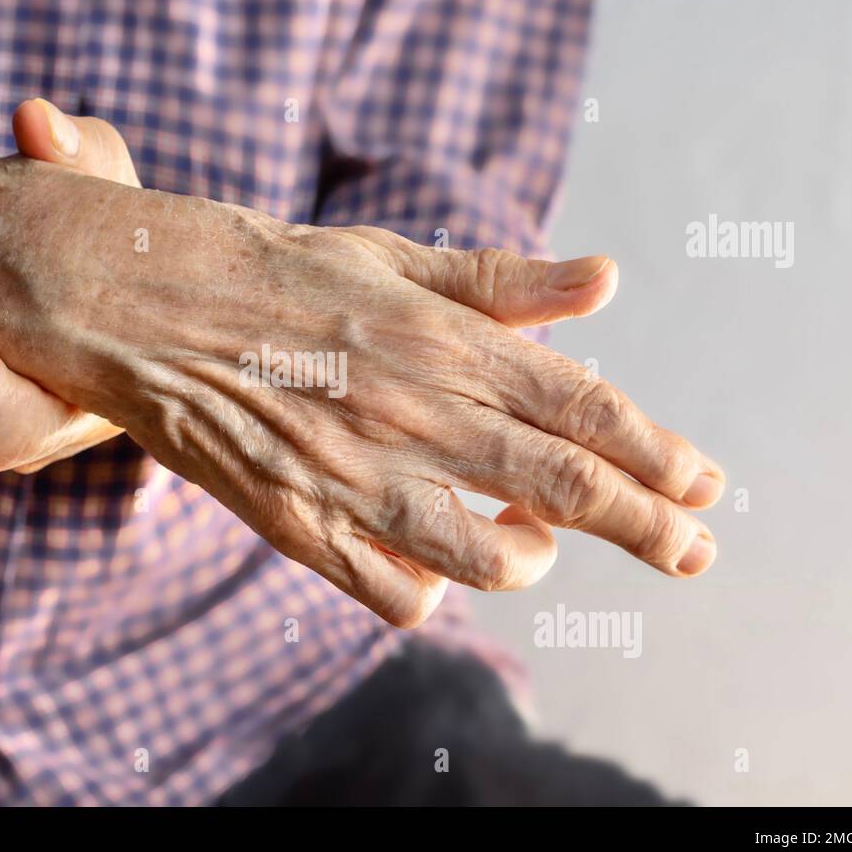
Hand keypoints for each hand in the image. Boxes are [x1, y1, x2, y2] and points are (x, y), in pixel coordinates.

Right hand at [0, 158, 723, 626]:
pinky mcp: (301, 527)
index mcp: (445, 341)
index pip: (586, 406)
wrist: (146, 301)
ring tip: (536, 539)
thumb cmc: (278, 272)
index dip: (658, 452)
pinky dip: (433, 590)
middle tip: (697, 552)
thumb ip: (505, 280)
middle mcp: (415, 414)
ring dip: (532, 557)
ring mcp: (357, 477)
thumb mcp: (395, 257)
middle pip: (566, 487)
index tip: (706, 484)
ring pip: (488, 558)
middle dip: (649, 526)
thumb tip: (606, 281)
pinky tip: (435, 559)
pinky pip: (397, 595)